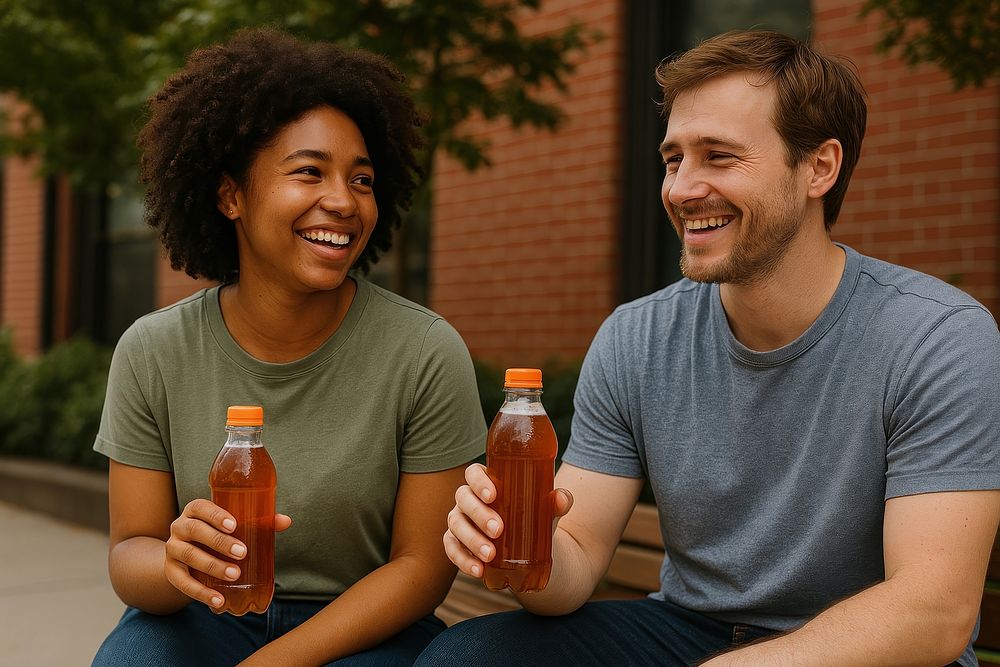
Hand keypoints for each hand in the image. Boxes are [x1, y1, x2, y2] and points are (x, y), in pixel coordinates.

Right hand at [164, 498, 291, 608]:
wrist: (187, 557)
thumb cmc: (218, 535)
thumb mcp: (234, 527)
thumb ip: (259, 522)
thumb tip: (286, 521)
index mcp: (195, 511)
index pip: (200, 507)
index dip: (215, 515)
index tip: (234, 525)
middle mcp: (179, 527)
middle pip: (194, 530)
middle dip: (219, 542)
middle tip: (242, 553)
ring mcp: (172, 549)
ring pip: (188, 555)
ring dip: (212, 566)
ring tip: (234, 575)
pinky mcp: (171, 572)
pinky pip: (182, 583)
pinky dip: (200, 593)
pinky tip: (218, 600)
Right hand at [443, 463, 572, 579]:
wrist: (532, 550)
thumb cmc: (534, 518)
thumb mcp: (547, 511)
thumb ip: (557, 503)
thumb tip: (563, 499)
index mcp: (487, 482)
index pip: (474, 473)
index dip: (478, 481)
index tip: (493, 495)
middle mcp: (469, 499)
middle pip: (463, 498)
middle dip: (479, 514)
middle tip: (498, 530)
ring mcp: (461, 521)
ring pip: (456, 524)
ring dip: (471, 539)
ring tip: (490, 555)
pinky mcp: (457, 543)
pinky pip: (452, 549)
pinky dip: (462, 560)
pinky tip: (478, 570)